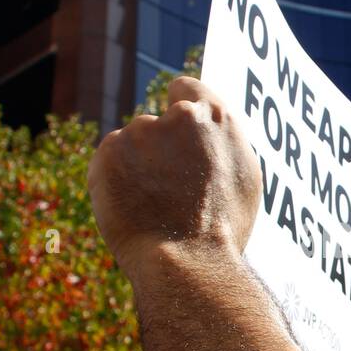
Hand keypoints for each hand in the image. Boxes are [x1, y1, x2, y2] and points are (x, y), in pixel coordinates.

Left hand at [88, 77, 261, 280]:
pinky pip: (107, 164)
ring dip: (134, 169)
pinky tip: (131, 210)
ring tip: (151, 208)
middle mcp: (179, 115)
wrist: (188, 261)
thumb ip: (222, 146)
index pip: (185, 89)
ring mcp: (141, 131)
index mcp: (217, 117)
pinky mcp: (109, 151)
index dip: (177, 109)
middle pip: (155, 124)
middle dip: (154, 150)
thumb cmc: (222, 231)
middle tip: (165, 190)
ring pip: (130, 147)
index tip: (172, 131)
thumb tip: (208, 136)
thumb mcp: (242, 180)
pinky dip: (113, 183)